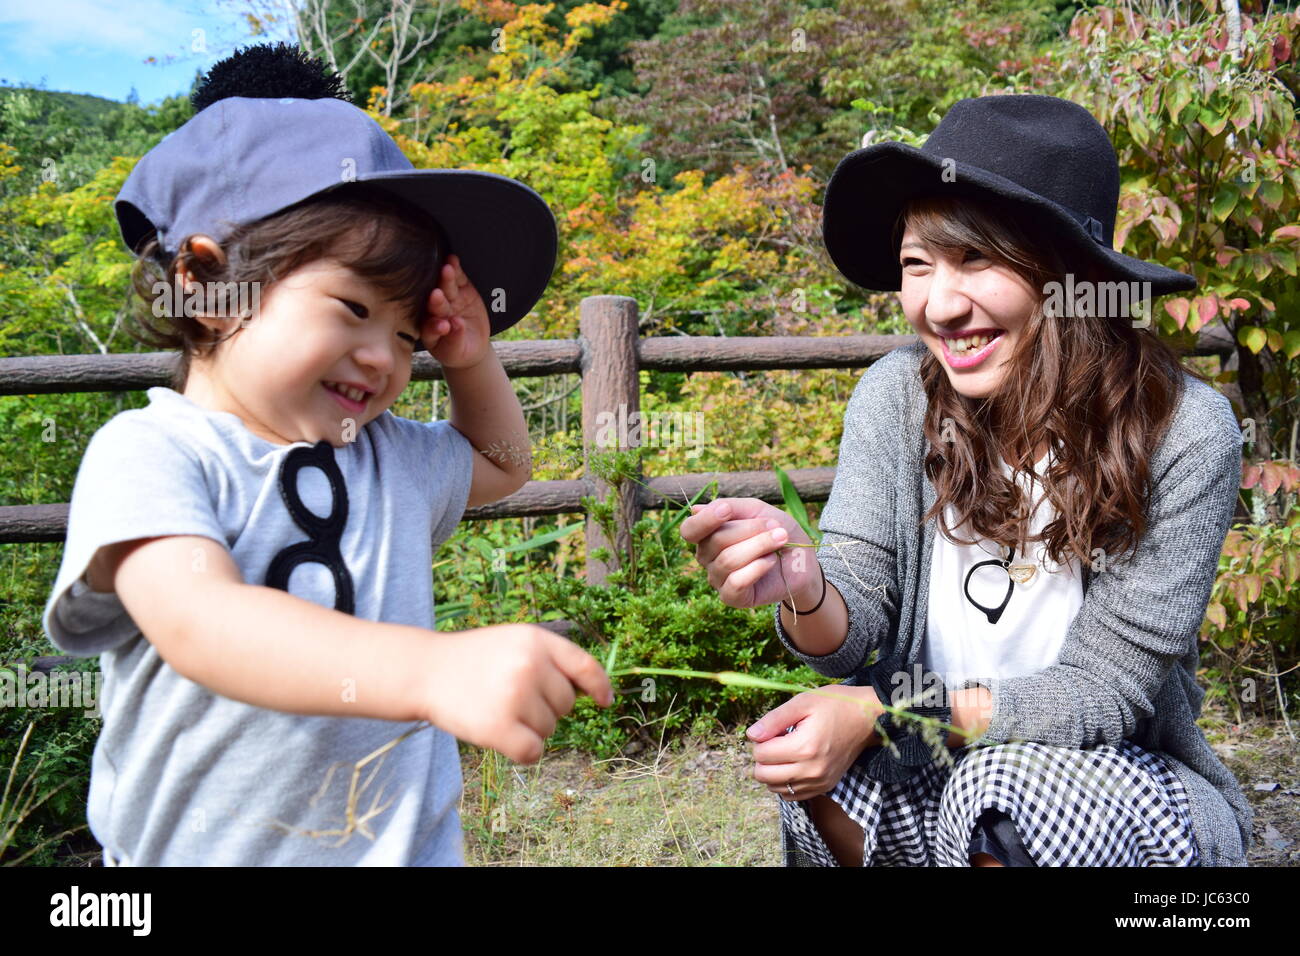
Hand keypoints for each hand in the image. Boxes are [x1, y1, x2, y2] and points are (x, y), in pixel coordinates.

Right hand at [420, 623, 613, 763]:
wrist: (425, 671)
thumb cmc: (474, 659)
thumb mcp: (514, 642)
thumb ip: (549, 658)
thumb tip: (590, 690)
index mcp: (536, 640)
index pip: (585, 666)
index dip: (599, 687)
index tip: (605, 701)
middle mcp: (529, 665)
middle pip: (566, 705)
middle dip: (547, 708)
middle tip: (513, 699)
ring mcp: (514, 695)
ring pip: (550, 729)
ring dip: (530, 728)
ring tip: (499, 709)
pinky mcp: (497, 726)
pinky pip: (533, 751)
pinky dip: (524, 751)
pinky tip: (504, 738)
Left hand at [421, 253, 491, 368]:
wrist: (470, 344)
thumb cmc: (457, 350)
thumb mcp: (455, 351)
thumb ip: (454, 340)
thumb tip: (456, 324)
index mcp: (429, 328)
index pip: (429, 325)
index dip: (435, 325)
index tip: (443, 326)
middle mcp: (435, 310)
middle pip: (435, 303)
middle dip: (437, 299)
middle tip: (437, 295)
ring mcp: (448, 298)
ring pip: (445, 287)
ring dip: (446, 278)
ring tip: (447, 270)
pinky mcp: (462, 289)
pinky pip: (458, 278)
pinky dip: (456, 269)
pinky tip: (453, 260)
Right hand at [678, 497, 820, 609]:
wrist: (801, 558)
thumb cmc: (775, 530)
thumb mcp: (756, 510)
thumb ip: (729, 507)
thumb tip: (695, 509)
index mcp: (707, 535)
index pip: (690, 530)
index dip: (705, 520)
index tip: (726, 510)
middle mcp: (707, 557)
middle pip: (716, 541)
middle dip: (750, 529)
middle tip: (776, 527)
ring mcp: (717, 579)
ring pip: (728, 560)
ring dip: (760, 546)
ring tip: (780, 540)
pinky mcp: (732, 597)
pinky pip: (736, 582)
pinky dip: (758, 567)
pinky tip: (772, 561)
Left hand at [747, 686, 881, 800]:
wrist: (867, 719)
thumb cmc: (835, 705)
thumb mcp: (802, 702)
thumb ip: (773, 720)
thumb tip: (751, 735)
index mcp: (804, 747)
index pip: (761, 754)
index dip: (760, 740)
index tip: (772, 729)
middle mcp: (812, 770)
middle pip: (764, 775)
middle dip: (762, 757)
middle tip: (775, 741)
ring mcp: (819, 782)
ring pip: (775, 788)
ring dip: (771, 771)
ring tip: (784, 751)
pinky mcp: (824, 787)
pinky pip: (791, 795)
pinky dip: (784, 782)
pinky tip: (791, 765)